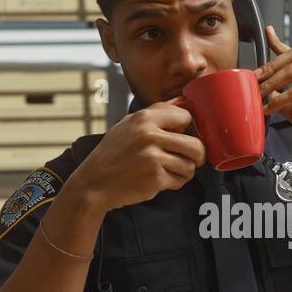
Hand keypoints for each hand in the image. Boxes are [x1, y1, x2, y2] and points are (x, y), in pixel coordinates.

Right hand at [70, 102, 205, 210]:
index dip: (188, 127)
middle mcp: (150, 136)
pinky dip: (175, 183)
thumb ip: (155, 116)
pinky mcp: (155, 179)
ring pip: (190, 166)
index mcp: (144, 118)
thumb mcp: (127, 125)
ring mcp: (153, 158)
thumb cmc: (113, 154)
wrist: (94, 182)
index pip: (186, 116)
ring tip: (172, 171)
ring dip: (185, 171)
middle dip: (197, 155)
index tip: (184, 136)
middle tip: (193, 159)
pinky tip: (162, 180)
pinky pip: (180, 181)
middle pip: (195, 145)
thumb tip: (184, 109)